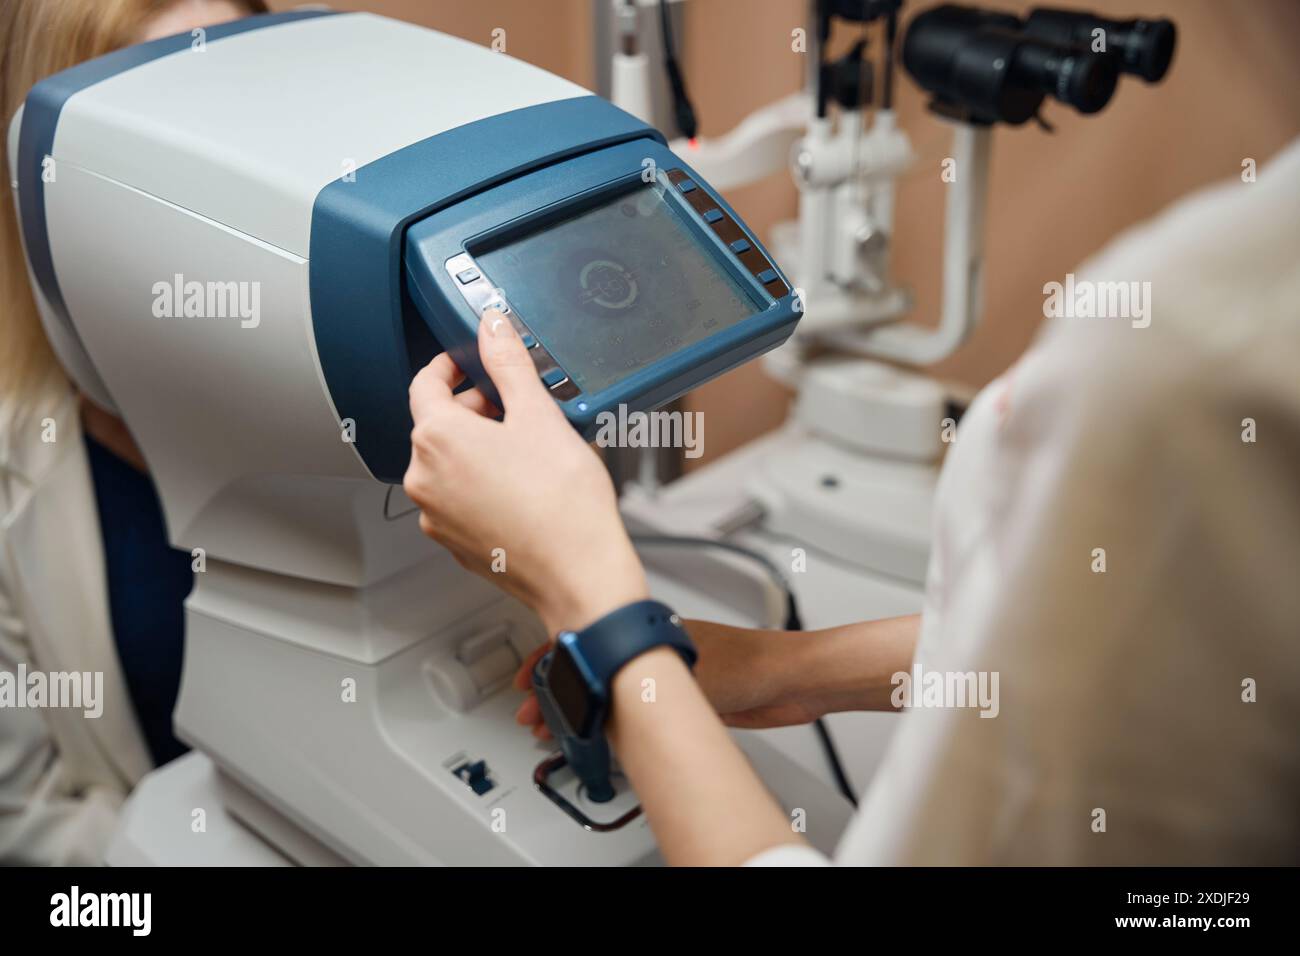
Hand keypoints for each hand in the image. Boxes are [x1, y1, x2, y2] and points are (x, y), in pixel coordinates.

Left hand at [404, 311, 648, 635]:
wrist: (579, 574)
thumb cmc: (562, 506)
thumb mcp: (539, 416)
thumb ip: (509, 364)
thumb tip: (493, 327)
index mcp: (437, 439)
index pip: (425, 383)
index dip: (450, 365)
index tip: (469, 361)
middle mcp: (425, 478)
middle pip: (437, 424)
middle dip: (475, 409)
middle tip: (517, 408)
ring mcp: (436, 515)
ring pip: (449, 464)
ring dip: (479, 448)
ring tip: (528, 451)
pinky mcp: (454, 542)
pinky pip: (460, 499)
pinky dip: (483, 484)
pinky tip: (524, 487)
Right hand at [511, 619, 824, 738]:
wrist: (792, 679)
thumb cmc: (750, 665)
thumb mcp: (682, 679)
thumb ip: (644, 688)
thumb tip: (603, 700)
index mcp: (649, 631)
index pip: (587, 640)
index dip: (551, 662)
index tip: (529, 683)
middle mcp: (655, 648)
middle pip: (595, 663)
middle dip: (561, 686)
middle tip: (536, 710)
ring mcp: (670, 671)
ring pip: (614, 682)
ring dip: (586, 700)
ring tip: (561, 722)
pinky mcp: (688, 694)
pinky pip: (639, 703)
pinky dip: (616, 714)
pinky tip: (608, 726)